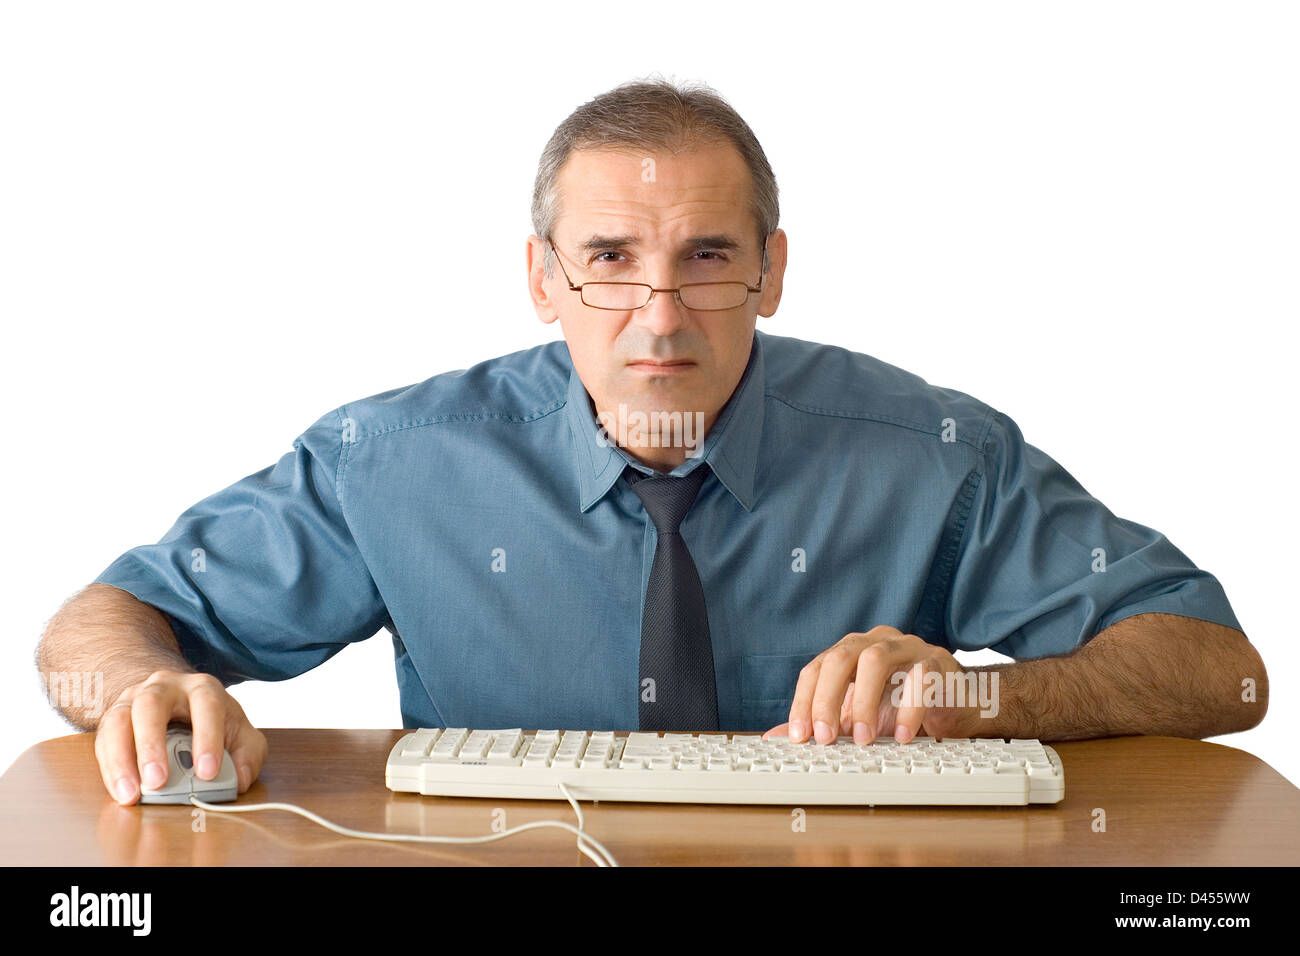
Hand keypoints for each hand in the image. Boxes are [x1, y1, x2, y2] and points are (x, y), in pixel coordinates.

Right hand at [93, 669, 266, 804]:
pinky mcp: (113, 718)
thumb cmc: (212, 720)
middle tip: (157, 780)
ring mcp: (133, 700)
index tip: (207, 773)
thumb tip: (241, 779)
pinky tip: (120, 790)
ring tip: (131, 793)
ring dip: (122, 759)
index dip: (207, 738)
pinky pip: (103, 739)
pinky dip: (110, 767)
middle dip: (152, 744)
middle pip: (152, 705)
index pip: (206, 705)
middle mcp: (164, 687)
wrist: (175, 699)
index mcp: (202, 688)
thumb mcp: (240, 732)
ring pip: (119, 720)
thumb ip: (249, 754)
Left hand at [763, 626, 982, 744]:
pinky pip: (920, 678)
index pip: (816, 668)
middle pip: (840, 657)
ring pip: (876, 659)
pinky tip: (902, 736)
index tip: (798, 736)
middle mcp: (875, 642)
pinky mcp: (937, 661)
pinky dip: (908, 709)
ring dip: (864, 702)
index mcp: (851, 651)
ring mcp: (907, 647)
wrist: (955, 703)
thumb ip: (821, 723)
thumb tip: (774, 738)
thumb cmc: (903, 706)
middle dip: (826, 699)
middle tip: (825, 738)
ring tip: (863, 739)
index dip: (803, 701)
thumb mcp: (858, 718)